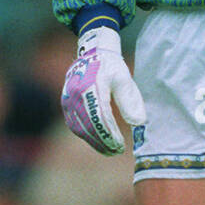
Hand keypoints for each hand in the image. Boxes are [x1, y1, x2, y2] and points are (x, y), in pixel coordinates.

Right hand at [61, 25, 145, 154]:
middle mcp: (76, 94)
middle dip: (103, 142)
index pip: (100, 117)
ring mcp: (68, 99)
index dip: (110, 134)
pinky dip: (85, 135)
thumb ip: (130, 101)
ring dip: (94, 141)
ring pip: (79, 128)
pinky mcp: (65, 103)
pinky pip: (74, 124)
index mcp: (92, 87)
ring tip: (109, 151)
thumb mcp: (124, 80)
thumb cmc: (111, 67)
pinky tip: (98, 142)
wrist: (91, 53)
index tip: (121, 146)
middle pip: (89, 126)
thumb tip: (138, 122)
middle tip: (117, 151)